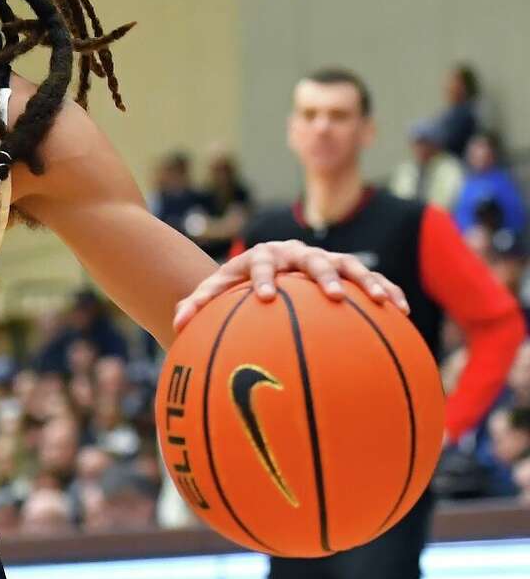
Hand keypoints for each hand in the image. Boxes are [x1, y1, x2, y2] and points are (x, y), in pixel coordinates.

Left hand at [172, 239, 409, 332]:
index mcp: (261, 257)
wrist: (261, 265)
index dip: (264, 278)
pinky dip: (386, 291)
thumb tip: (176, 324)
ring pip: (349, 265)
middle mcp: (295, 253)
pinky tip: (402, 311)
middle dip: (323, 275)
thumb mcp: (216, 291)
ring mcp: (323, 259)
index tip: (265, 296)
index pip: (260, 263)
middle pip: (312, 260)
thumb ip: (197, 305)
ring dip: (366, 281)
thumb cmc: (236, 284)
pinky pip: (371, 279)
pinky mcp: (346, 270)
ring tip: (384, 301)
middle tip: (333, 295)